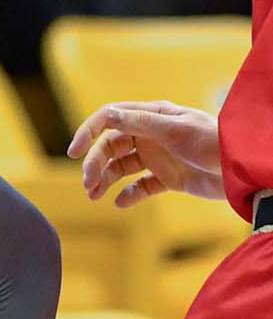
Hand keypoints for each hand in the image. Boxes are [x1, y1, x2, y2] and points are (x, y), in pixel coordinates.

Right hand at [66, 100, 224, 207]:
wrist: (244, 171)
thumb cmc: (214, 142)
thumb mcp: (176, 129)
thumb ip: (140, 122)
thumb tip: (107, 115)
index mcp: (151, 117)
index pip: (109, 119)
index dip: (88, 133)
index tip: (74, 152)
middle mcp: (150, 135)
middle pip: (110, 147)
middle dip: (95, 165)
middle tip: (88, 186)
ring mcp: (158, 157)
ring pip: (121, 168)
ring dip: (105, 180)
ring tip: (95, 196)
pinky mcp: (168, 179)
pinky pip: (140, 186)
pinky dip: (128, 195)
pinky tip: (120, 203)